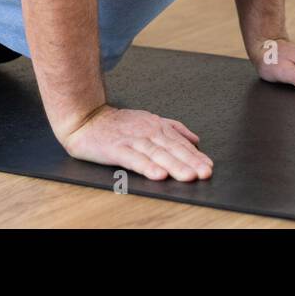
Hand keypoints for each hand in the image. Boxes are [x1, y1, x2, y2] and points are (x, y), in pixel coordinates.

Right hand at [61, 104, 212, 182]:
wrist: (86, 119)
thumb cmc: (117, 124)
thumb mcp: (148, 120)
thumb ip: (173, 128)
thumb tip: (195, 139)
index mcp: (156, 126)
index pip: (180, 143)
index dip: (195, 156)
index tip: (208, 166)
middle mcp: (147, 132)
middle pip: (172, 148)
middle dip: (190, 162)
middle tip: (205, 173)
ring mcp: (132, 140)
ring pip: (157, 153)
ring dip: (174, 165)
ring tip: (188, 176)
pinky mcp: (116, 149)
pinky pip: (134, 159)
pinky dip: (147, 166)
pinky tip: (158, 174)